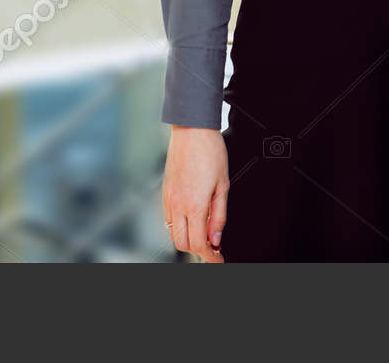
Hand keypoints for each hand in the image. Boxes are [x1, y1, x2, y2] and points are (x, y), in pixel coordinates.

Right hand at [162, 125, 228, 262]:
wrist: (192, 129)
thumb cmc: (210, 152)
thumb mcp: (223, 185)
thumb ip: (219, 215)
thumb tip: (216, 238)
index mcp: (194, 205)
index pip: (199, 244)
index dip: (210, 256)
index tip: (219, 258)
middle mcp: (177, 205)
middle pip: (183, 244)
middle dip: (198, 251)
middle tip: (213, 248)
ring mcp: (168, 199)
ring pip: (173, 234)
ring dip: (188, 240)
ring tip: (204, 234)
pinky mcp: (165, 193)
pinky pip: (168, 220)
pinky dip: (179, 227)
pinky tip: (191, 220)